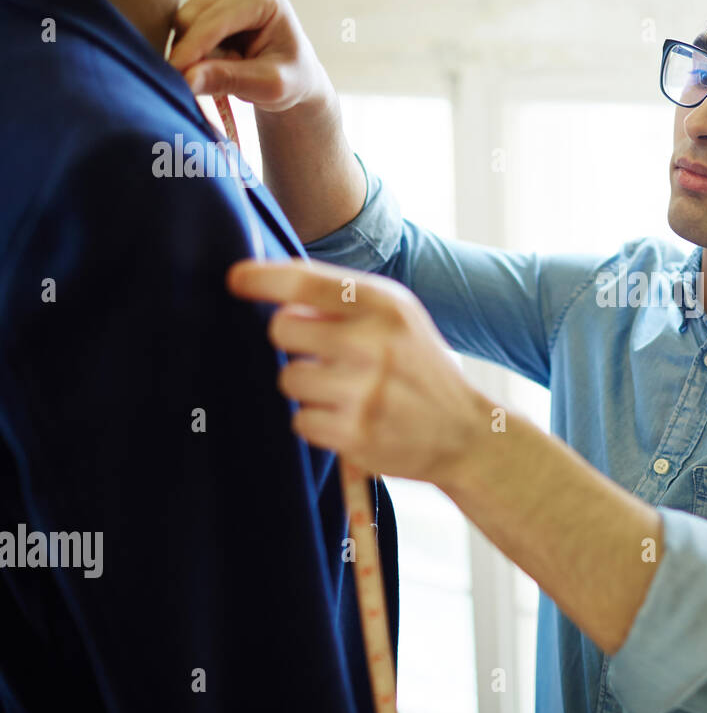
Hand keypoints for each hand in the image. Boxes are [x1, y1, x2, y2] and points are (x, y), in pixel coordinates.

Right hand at [169, 0, 330, 113]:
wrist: (294, 74)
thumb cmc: (291, 79)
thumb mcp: (270, 86)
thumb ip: (230, 79)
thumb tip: (185, 77)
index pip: (216, 20)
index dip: (193, 48)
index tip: (175, 75)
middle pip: (192, 17)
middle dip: (194, 53)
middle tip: (220, 81)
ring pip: (183, 22)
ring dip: (195, 53)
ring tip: (229, 68)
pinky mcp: (206, 0)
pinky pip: (183, 28)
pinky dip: (193, 49)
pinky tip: (218, 60)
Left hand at [226, 258, 490, 483]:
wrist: (465, 433)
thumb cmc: (419, 367)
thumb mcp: (398, 318)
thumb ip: (343, 301)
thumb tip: (275, 294)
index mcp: (384, 305)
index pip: (304, 282)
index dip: (261, 278)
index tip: (236, 280)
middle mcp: (374, 343)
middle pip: (282, 330)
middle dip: (291, 341)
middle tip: (321, 353)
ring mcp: (363, 391)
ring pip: (288, 379)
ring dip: (307, 387)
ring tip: (344, 391)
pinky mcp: (354, 434)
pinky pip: (300, 421)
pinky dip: (317, 422)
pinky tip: (349, 419)